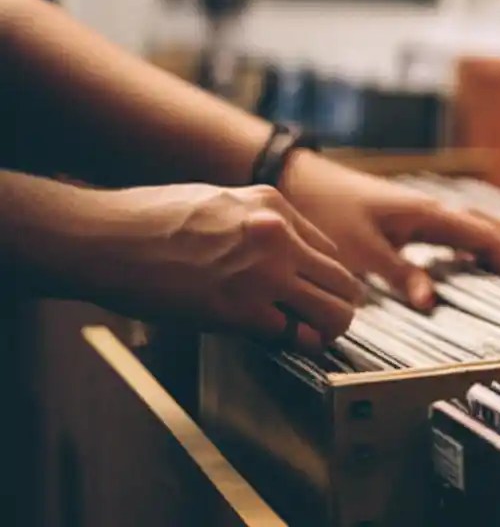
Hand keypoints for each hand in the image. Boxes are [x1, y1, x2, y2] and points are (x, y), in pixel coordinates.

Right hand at [83, 184, 361, 352]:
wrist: (106, 238)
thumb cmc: (148, 220)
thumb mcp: (219, 202)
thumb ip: (257, 223)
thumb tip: (280, 253)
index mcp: (273, 205)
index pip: (330, 250)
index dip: (323, 278)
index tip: (313, 293)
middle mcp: (279, 236)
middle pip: (344, 282)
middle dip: (338, 305)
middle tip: (322, 322)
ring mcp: (265, 274)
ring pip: (334, 312)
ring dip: (327, 330)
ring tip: (310, 338)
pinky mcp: (242, 310)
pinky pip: (293, 336)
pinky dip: (292, 344)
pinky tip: (279, 343)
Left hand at [280, 151, 499, 309]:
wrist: (300, 179)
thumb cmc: (327, 211)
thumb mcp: (361, 250)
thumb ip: (399, 275)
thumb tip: (432, 303)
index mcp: (428, 215)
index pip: (484, 237)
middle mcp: (432, 208)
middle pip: (489, 225)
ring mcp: (422, 209)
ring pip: (474, 223)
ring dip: (497, 243)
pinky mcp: (409, 215)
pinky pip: (456, 227)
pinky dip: (475, 242)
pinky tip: (470, 257)